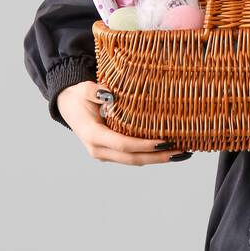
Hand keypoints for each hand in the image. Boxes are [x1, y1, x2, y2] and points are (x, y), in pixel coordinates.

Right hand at [56, 80, 191, 164]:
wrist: (67, 105)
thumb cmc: (78, 96)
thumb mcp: (84, 89)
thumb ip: (96, 91)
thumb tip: (109, 94)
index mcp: (93, 135)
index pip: (123, 144)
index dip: (145, 145)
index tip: (165, 142)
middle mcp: (98, 149)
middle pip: (133, 158)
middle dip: (158, 157)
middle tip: (182, 152)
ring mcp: (104, 153)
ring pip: (134, 161)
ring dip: (158, 159)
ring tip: (181, 153)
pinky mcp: (110, 152)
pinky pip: (132, 157)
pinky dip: (150, 155)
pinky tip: (167, 150)